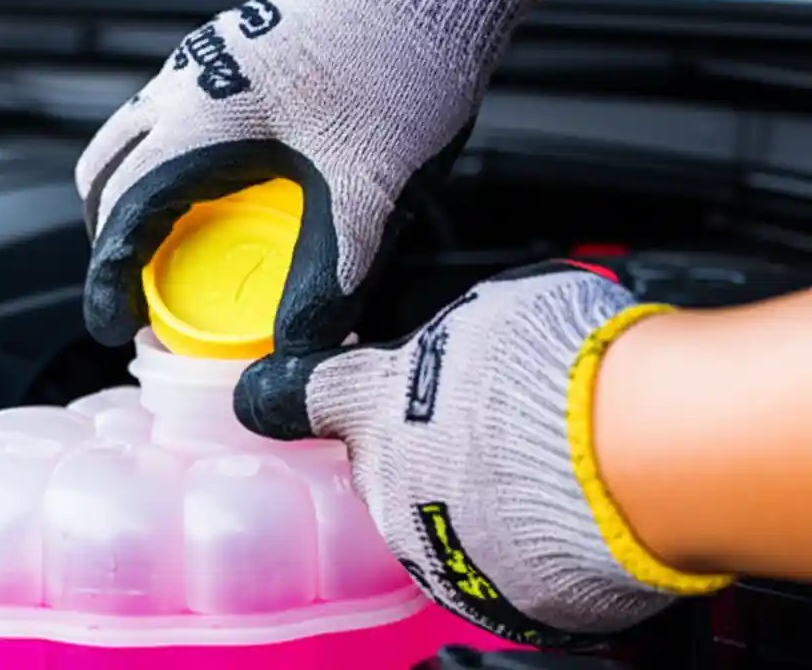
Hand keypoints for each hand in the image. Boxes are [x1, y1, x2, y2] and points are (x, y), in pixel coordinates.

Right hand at [76, 0, 538, 353]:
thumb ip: (333, 274)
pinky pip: (169, 115)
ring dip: (137, 199)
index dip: (109, 278)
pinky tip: (224, 191)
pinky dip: (169, 166)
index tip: (114, 326)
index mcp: (204, 118)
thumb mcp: (370, 189)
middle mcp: (188, 82)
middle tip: (141, 292)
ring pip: (133, 138)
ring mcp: (206, 61)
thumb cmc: (403, 66)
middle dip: (111, 240)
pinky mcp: (233, 51)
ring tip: (176, 250)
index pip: (124, 210)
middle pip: (107, 172)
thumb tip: (301, 348)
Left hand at [233, 262, 731, 645]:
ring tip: (543, 473)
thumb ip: (458, 334)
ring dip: (474, 501)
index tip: (269, 397)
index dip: (289, 394)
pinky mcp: (490, 601)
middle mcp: (385, 485)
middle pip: (385, 466)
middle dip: (427, 447)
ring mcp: (434, 551)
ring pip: (438, 521)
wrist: (638, 456)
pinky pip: (493, 570)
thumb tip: (472, 334)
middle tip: (493, 425)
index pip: (296, 397)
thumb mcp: (495, 307)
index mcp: (372, 405)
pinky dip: (520, 549)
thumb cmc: (565, 368)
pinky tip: (565, 517)